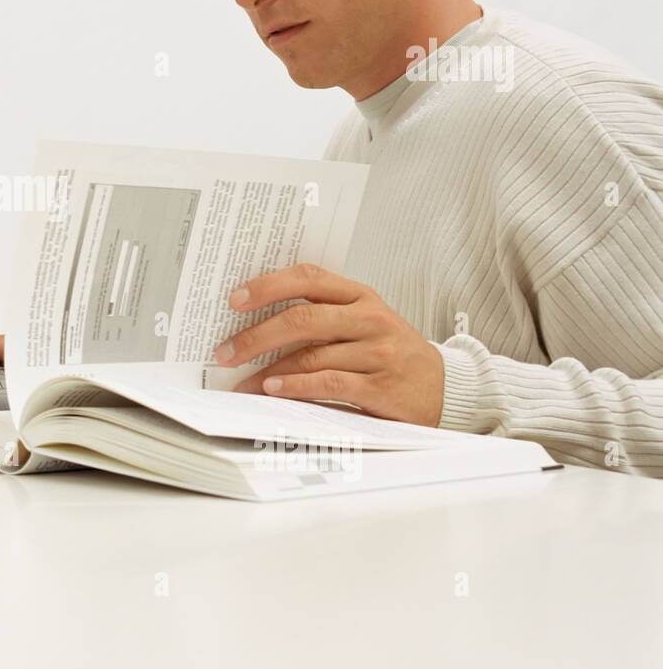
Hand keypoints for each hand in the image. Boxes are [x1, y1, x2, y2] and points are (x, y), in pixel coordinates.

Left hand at [215, 263, 444, 426]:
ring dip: (268, 371)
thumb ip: (321, 317)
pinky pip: (331, 383)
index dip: (268, 286)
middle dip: (256, 336)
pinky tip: (275, 389)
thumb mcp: (362, 323)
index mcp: (360, 296)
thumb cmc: (389, 354)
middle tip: (226, 352)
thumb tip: (256, 324)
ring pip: (312, 355)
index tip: (235, 299)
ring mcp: (380, 352)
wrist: (443, 388)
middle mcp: (371, 319)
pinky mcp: (383, 387)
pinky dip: (298, 386)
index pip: (308, 278)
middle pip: (303, 319)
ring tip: (243, 382)